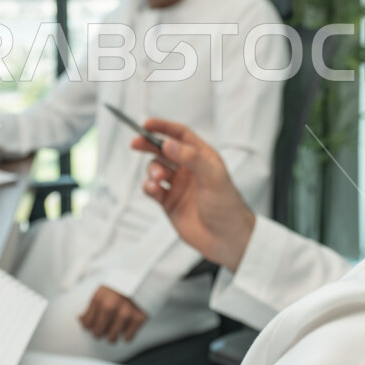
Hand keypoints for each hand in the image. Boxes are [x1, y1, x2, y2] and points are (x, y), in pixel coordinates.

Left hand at [79, 286, 146, 343]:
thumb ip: (91, 305)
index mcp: (98, 298)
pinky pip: (128, 339)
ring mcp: (125, 313)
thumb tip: (80, 320)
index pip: (86, 324)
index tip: (96, 322)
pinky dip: (128, 335)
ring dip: (113, 336)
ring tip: (116, 329)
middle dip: (100, 332)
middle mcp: (110, 307)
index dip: (90, 326)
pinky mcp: (138, 318)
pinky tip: (128, 327)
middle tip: (107, 326)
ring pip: (112, 339)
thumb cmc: (120, 286)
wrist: (145, 276)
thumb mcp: (103, 290)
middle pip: (97, 333)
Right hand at [133, 119, 256, 272]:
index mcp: (203, 157)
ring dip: (152, 171)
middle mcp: (189, 170)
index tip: (147, 124)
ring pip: (156, 169)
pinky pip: (153, 190)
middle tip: (136, 144)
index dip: (164, 128)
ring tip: (157, 179)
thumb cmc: (228, 207)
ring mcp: (178, 186)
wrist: (227, 240)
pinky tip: (153, 189)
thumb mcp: (213, 177)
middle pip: (163, 150)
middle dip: (148, 146)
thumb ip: (191, 158)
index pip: (181, 135)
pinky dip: (149, 187)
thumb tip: (169, 144)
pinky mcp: (169, 203)